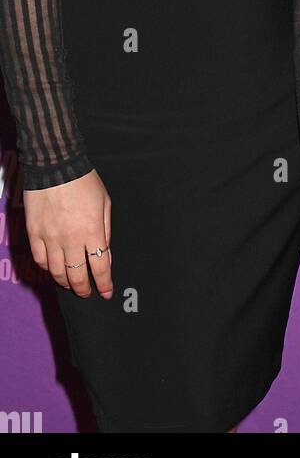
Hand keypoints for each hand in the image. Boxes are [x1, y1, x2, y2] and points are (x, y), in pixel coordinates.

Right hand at [24, 169, 112, 298]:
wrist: (56, 165)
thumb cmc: (84, 181)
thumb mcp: (105, 202)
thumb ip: (106, 230)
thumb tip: (105, 253)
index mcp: (93, 230)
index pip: (101, 267)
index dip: (105, 284)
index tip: (106, 293)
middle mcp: (72, 238)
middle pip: (77, 275)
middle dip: (84, 289)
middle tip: (88, 293)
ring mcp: (50, 237)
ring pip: (57, 272)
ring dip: (65, 282)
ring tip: (71, 284)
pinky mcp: (34, 233)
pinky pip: (40, 260)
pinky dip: (47, 269)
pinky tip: (54, 269)